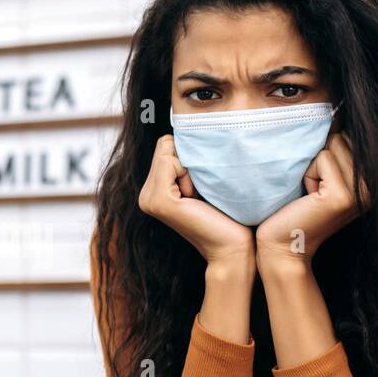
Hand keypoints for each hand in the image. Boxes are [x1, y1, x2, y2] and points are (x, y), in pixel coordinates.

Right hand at [138, 135, 254, 275]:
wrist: (232, 246)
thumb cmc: (227, 214)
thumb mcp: (203, 181)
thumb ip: (188, 162)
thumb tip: (187, 130)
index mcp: (153, 191)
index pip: (165, 146)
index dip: (188, 156)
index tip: (200, 186)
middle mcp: (145, 196)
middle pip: (164, 145)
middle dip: (187, 159)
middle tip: (199, 190)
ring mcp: (148, 200)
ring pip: (166, 150)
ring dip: (189, 166)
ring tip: (198, 194)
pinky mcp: (159, 201)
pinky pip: (169, 162)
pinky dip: (187, 172)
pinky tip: (195, 197)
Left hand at [255, 133, 365, 276]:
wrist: (284, 245)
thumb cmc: (294, 207)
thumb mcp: (321, 175)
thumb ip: (334, 150)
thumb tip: (336, 109)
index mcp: (371, 180)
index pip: (349, 136)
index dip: (326, 151)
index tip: (320, 181)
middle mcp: (373, 186)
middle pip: (340, 138)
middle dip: (318, 158)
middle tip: (313, 189)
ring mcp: (362, 192)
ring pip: (331, 145)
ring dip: (312, 166)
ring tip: (310, 193)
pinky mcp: (343, 196)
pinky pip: (321, 159)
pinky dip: (307, 174)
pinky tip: (307, 197)